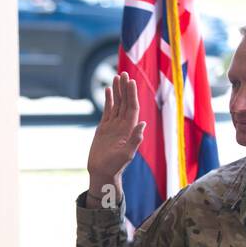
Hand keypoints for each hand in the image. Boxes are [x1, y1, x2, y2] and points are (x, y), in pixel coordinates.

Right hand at [86, 72, 145, 200]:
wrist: (102, 173)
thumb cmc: (115, 167)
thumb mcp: (126, 155)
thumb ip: (135, 140)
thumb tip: (143, 124)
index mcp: (129, 129)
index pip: (132, 107)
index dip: (132, 94)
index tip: (130, 81)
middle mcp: (123, 125)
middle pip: (125, 102)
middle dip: (125, 88)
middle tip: (124, 73)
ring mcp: (113, 126)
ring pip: (117, 104)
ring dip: (117, 91)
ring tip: (116, 77)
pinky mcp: (104, 128)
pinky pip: (107, 110)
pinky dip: (109, 100)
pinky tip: (109, 90)